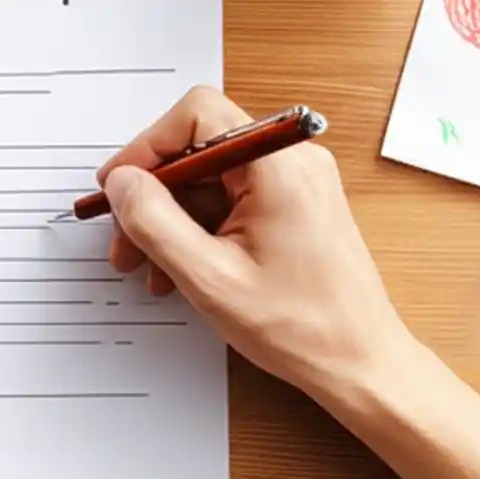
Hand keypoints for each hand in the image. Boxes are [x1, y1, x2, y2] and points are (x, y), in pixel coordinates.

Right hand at [98, 87, 412, 400]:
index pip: (197, 115)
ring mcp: (296, 183)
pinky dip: (199, 229)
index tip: (119, 185)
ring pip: (210, 179)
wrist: (360, 363)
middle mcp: (293, 161)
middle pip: (199, 148)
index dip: (147, 146)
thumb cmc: (304, 328)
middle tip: (124, 237)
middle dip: (153, 194)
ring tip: (149, 266)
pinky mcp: (293, 205)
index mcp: (279, 166)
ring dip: (171, 219)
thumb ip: (155, 223)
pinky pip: (231, 200)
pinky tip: (180, 269)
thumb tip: (123, 183)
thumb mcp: (210, 278)